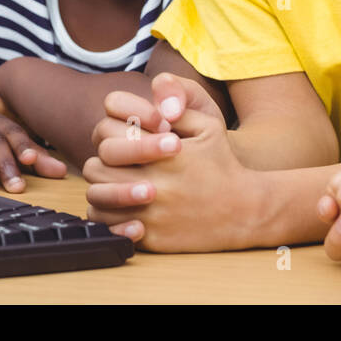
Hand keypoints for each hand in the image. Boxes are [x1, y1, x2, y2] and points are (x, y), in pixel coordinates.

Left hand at [84, 73, 255, 251]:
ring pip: (98, 201)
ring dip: (102, 191)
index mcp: (161, 155)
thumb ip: (179, 108)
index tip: (125, 139)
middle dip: (102, 163)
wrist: (244, 210)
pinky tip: (122, 210)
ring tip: (114, 185)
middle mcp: (152, 185)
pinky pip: (111, 228)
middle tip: (113, 163)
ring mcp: (150, 214)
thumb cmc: (221, 164)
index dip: (111, 138)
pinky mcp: (152, 238)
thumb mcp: (208, 124)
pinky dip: (109, 219)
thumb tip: (156, 102)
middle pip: (97, 170)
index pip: (109, 142)